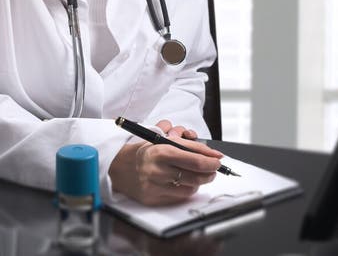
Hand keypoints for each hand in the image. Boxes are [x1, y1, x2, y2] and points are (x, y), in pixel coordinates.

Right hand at [108, 121, 223, 205]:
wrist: (118, 167)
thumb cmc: (142, 151)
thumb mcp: (160, 138)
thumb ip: (183, 142)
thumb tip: (207, 151)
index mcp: (160, 151)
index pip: (194, 158)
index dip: (210, 158)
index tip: (219, 158)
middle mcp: (159, 170)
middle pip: (195, 174)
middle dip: (210, 171)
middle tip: (214, 167)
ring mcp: (156, 186)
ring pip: (190, 187)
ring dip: (201, 181)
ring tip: (202, 175)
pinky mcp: (154, 199)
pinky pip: (180, 197)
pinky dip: (188, 190)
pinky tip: (189, 183)